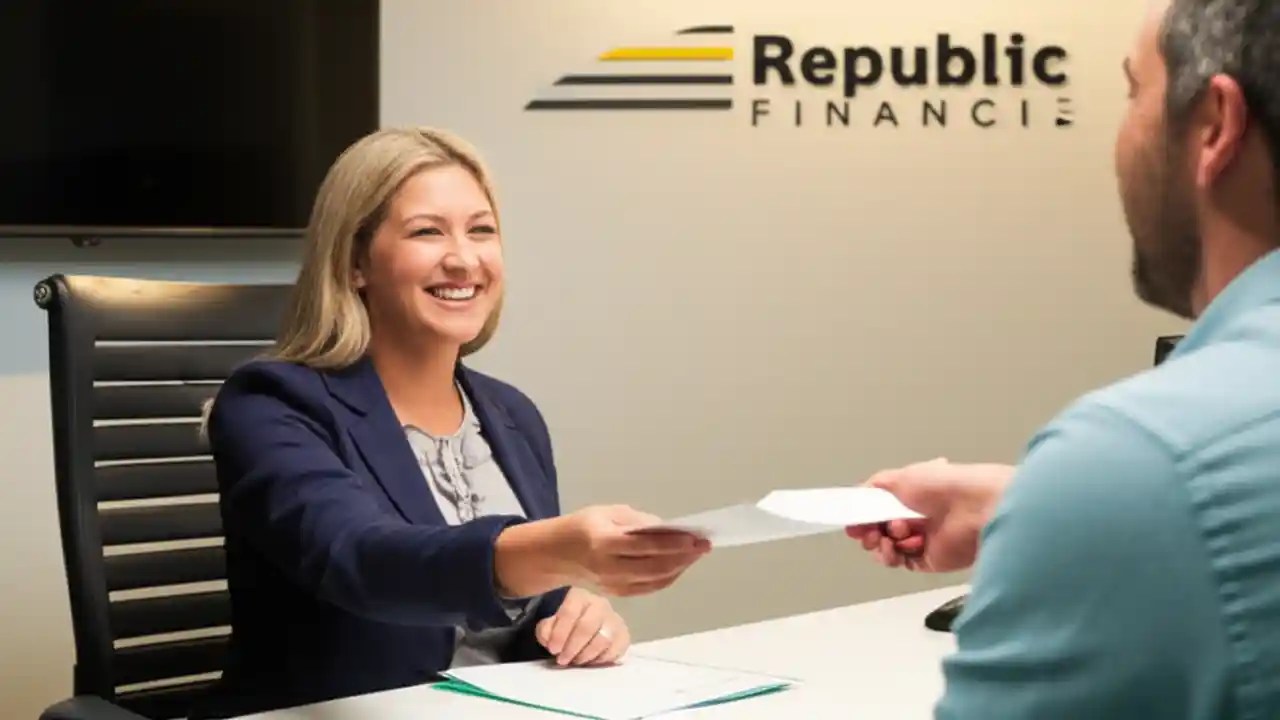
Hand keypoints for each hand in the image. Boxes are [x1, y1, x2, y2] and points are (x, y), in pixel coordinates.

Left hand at [536, 588, 630, 666]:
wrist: (583, 622)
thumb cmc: (564, 623)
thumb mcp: (549, 623)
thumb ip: (546, 629)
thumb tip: (549, 639)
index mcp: (579, 597)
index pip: (570, 611)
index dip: (560, 633)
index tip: (553, 650)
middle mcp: (600, 604)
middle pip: (587, 626)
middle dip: (573, 647)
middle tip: (563, 660)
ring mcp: (614, 619)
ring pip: (603, 639)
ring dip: (586, 655)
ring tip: (575, 661)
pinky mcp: (624, 636)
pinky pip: (615, 650)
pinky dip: (600, 660)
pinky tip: (589, 661)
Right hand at [560, 505, 709, 596]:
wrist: (556, 555)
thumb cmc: (583, 526)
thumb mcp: (607, 512)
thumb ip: (637, 522)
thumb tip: (668, 531)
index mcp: (603, 542)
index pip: (645, 546)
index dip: (673, 543)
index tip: (695, 538)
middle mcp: (609, 568)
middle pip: (654, 567)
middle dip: (683, 557)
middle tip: (704, 545)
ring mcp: (614, 585)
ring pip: (655, 581)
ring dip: (680, 568)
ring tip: (696, 554)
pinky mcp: (618, 594)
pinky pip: (649, 588)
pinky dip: (668, 577)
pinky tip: (680, 564)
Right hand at [846, 458, 1013, 572]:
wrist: (974, 509)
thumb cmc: (943, 486)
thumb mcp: (899, 477)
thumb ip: (875, 486)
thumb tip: (859, 496)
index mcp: (913, 494)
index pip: (880, 508)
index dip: (864, 515)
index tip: (853, 519)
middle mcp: (918, 516)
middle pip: (881, 529)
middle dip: (868, 530)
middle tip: (865, 530)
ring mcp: (924, 538)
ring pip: (888, 548)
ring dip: (879, 544)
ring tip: (883, 538)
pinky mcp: (930, 559)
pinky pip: (902, 561)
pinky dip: (892, 556)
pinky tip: (893, 548)